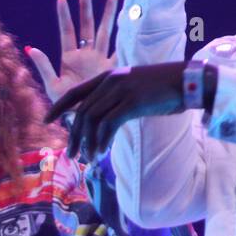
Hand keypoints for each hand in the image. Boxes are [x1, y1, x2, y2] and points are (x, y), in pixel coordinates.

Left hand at [26, 0, 118, 104]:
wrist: (87, 120)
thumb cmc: (67, 107)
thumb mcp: (53, 87)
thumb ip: (43, 66)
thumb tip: (29, 47)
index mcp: (70, 58)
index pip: (67, 31)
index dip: (64, 15)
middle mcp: (85, 55)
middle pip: (86, 24)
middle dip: (85, 5)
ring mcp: (99, 59)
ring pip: (104, 30)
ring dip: (107, 13)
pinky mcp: (112, 67)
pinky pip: (118, 47)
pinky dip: (123, 34)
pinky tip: (128, 19)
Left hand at [45, 61, 187, 159]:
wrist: (187, 81)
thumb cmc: (162, 88)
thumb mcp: (133, 89)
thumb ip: (114, 99)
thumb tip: (100, 120)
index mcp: (107, 76)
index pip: (74, 92)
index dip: (58, 108)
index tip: (47, 121)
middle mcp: (110, 81)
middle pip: (81, 112)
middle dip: (73, 136)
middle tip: (71, 154)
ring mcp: (121, 91)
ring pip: (92, 120)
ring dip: (87, 143)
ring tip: (87, 158)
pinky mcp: (132, 103)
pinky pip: (108, 125)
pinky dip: (102, 141)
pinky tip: (101, 153)